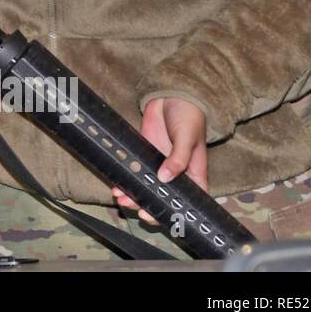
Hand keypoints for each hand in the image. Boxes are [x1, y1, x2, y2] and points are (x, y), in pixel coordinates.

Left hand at [112, 97, 208, 224]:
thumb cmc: (189, 117)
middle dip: (149, 205)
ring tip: (121, 199)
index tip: (160, 216)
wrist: (171, 95)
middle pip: (163, 197)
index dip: (176, 211)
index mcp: (194, 173)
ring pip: (147, 186)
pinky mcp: (144, 154)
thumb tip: (166, 177)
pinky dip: (127, 179)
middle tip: (136, 211)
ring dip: (134, 195)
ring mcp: (158, 164)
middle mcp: (176, 173)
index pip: (188, 199)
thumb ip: (179, 158)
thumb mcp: (187, 138)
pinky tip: (116, 186)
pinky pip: (135, 171)